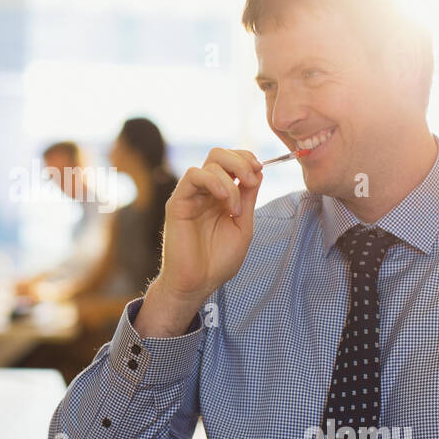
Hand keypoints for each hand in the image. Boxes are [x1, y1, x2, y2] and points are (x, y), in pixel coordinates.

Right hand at [136, 148, 261, 336]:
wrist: (198, 283)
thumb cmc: (218, 261)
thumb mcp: (243, 226)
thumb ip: (248, 199)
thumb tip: (258, 172)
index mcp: (221, 195)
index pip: (232, 162)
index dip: (247, 159)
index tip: (260, 170)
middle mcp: (205, 191)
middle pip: (219, 154)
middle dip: (240, 161)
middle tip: (251, 180)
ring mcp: (191, 195)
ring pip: (209, 162)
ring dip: (230, 178)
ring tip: (235, 207)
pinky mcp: (178, 202)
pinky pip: (193, 176)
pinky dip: (212, 181)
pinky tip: (222, 200)